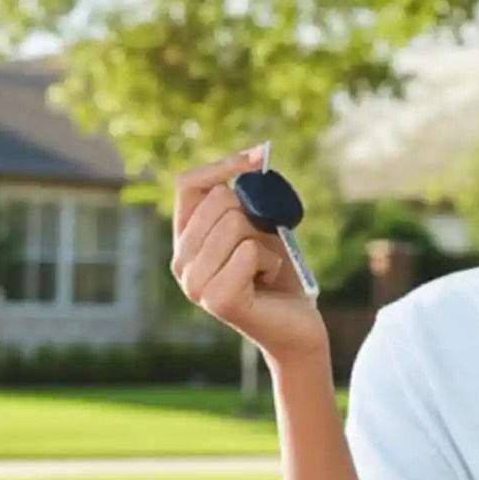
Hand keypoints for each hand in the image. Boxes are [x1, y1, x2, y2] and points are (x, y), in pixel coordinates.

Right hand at [170, 146, 328, 366]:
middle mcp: (180, 262)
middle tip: (263, 247)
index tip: (260, 157)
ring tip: (264, 267)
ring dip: (264, 243)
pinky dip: (270, 261)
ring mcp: (194, 284)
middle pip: (218, 200)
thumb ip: (247, 197)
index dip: (222, 165)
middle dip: (253, 216)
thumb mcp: (260, 226)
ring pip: (235, 223)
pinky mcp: (218, 300)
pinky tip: (267, 281)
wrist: (298, 326)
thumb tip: (258, 153)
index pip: (188, 183)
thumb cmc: (278, 273)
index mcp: (185, 240)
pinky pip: (249, 250)